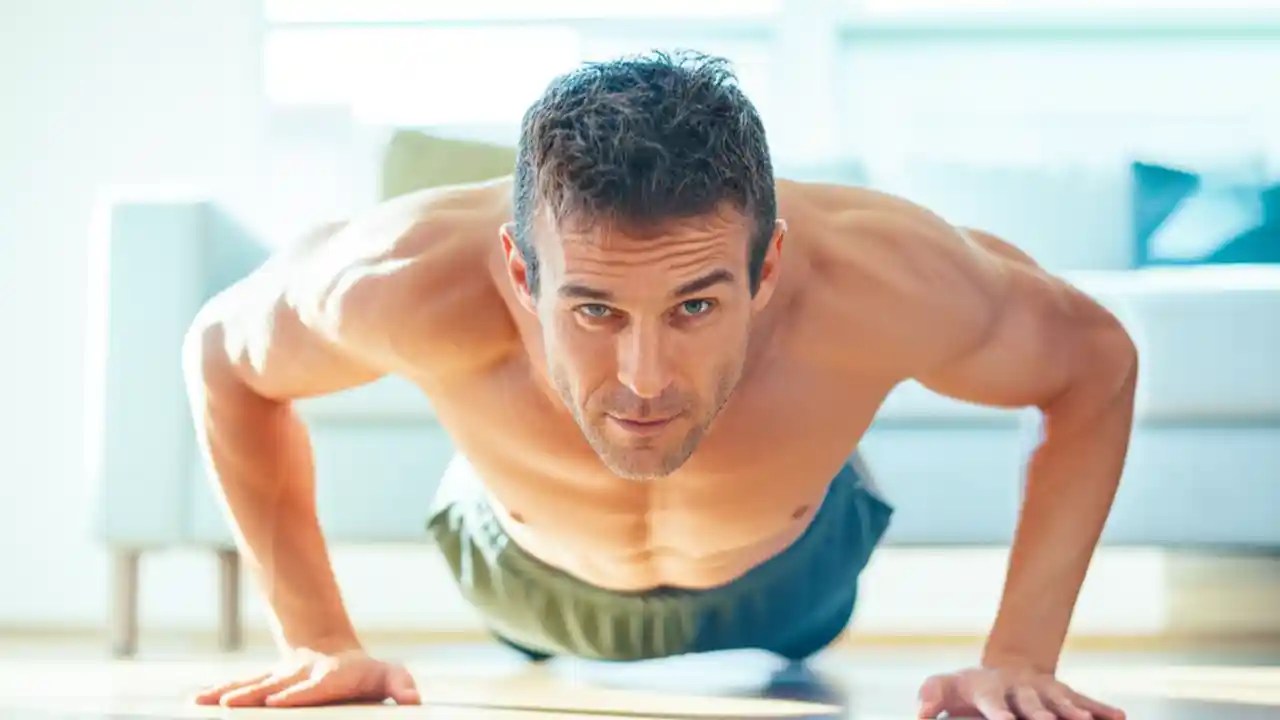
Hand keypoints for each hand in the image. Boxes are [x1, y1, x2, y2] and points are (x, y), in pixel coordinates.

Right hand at [194, 647, 420, 707]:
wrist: (335, 654)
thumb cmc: (367, 675)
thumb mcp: (389, 676)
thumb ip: (400, 686)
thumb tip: (414, 700)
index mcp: (329, 678)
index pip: (312, 689)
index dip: (296, 694)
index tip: (277, 702)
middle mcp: (299, 676)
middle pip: (273, 686)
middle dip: (253, 696)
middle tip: (232, 705)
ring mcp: (280, 679)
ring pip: (252, 686)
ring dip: (228, 694)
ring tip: (206, 703)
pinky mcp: (265, 683)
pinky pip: (240, 687)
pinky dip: (219, 693)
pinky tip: (197, 700)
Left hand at [917, 665, 1124, 719]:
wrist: (1004, 666)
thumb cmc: (967, 687)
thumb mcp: (944, 687)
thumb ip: (931, 697)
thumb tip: (919, 715)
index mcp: (989, 689)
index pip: (994, 703)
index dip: (1000, 713)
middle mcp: (1019, 688)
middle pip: (1033, 704)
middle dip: (1043, 715)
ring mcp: (1044, 689)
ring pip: (1062, 702)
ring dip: (1075, 713)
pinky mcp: (1063, 692)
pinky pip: (1085, 700)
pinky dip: (1102, 709)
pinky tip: (1120, 718)